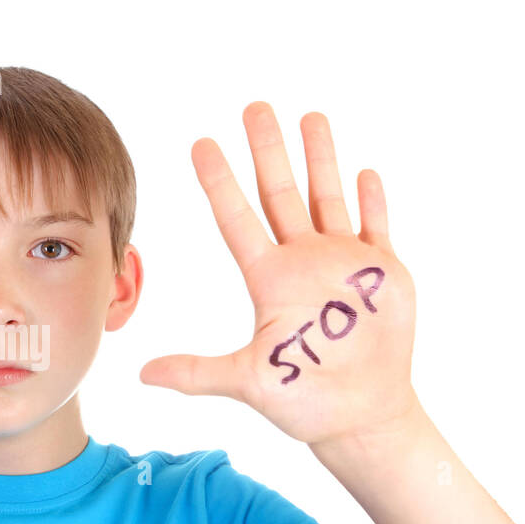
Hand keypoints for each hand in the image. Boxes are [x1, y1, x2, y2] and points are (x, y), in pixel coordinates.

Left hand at [140, 103, 416, 446]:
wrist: (361, 417)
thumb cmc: (305, 403)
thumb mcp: (247, 383)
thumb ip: (197, 373)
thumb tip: (142, 374)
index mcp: (270, 280)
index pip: (237, 219)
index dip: (219, 182)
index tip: (200, 144)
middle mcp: (303, 262)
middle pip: (281, 194)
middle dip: (269, 150)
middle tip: (254, 106)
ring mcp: (343, 264)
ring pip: (328, 197)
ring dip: (321, 158)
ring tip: (309, 115)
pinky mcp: (383, 275)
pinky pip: (377, 227)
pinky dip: (372, 201)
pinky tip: (364, 172)